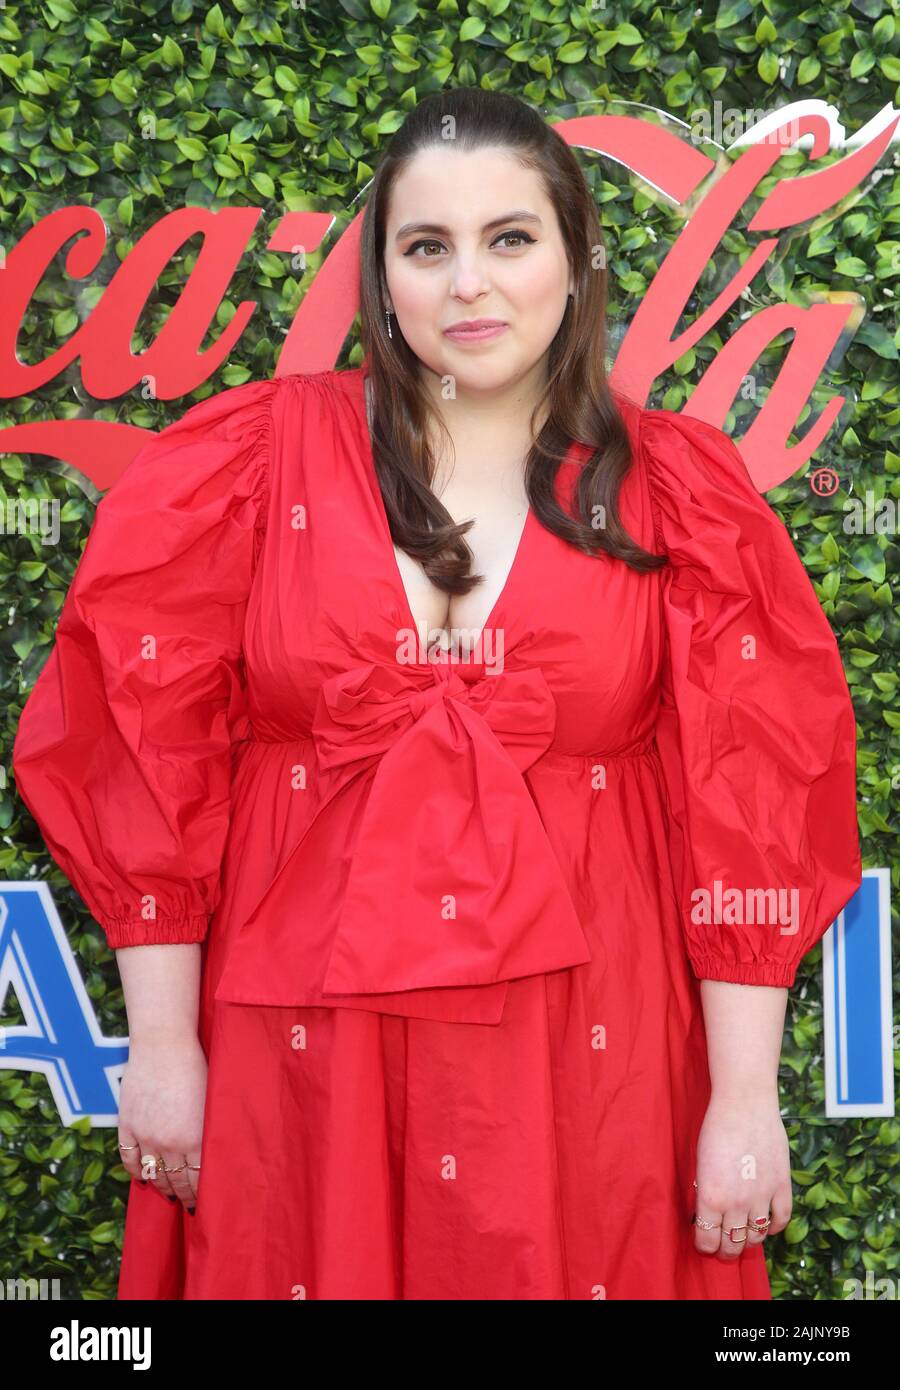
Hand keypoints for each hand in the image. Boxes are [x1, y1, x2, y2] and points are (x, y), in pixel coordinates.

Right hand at [116, 1034, 206, 1212]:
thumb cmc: (196, 1068)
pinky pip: (129, 1159)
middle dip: (184, 1194)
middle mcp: (170, 1144)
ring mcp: (146, 1136)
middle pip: (176, 1180)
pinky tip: (143, 1177)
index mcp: (195, 1139)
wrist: (164, 1046)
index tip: (204, 1202)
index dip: (200, 1193)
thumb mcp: (212, 1103)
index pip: (198, 1179)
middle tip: (188, 1203)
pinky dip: (136, 1172)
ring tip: (168, 1192)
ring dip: (161, 1186)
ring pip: (153, 1174)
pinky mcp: (127, 1126)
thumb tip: (214, 1155)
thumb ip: (209, 1132)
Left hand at [693, 1088, 792, 1259]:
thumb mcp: (700, 1163)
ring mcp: (762, 1196)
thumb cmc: (715, 1127)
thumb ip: (705, 1191)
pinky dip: (775, 1227)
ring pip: (757, 1236)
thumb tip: (707, 1213)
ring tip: (743, 1239)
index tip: (704, 1243)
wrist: (744, 1102)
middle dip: (725, 1250)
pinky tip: (768, 1225)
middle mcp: (736, 1202)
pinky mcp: (782, 1186)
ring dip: (749, 1242)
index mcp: (710, 1196)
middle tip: (723, 1248)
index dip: (704, 1245)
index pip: (707, 1239)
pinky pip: (781, 1219)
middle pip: (732, 1243)